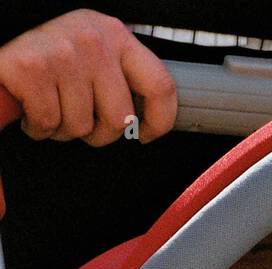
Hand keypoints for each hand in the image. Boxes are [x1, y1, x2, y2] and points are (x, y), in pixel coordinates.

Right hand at [0, 8, 175, 144]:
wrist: (1, 48)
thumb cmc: (50, 60)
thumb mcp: (95, 57)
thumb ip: (123, 79)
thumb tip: (148, 119)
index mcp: (115, 35)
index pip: (161, 86)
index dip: (158, 122)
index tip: (146, 134)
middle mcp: (93, 39)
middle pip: (120, 120)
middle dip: (98, 132)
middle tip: (77, 116)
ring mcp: (63, 52)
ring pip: (81, 127)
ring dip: (63, 129)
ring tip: (51, 106)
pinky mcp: (33, 68)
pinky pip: (48, 123)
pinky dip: (37, 127)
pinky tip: (31, 107)